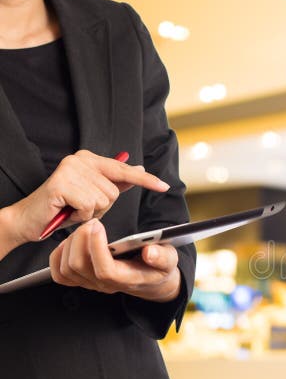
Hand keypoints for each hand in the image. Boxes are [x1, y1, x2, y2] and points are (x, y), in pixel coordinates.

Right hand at [7, 149, 168, 245]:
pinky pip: (89, 206)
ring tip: (73, 209)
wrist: (29, 220)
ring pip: (104, 200)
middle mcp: (80, 160)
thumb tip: (139, 170)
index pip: (124, 169)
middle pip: (115, 191)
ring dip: (90, 213)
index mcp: (88, 159)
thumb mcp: (93, 195)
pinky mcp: (62, 184)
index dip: (145, 180)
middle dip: (101, 206)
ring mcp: (70, 170)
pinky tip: (67, 212)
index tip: (164, 186)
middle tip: (80, 207)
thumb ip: (114, 183)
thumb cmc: (62, 209)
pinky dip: (80, 216)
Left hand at [49, 219, 180, 302]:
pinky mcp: (82, 280)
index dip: (97, 248)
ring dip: (70, 244)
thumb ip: (163, 256)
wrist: (150, 280)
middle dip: (80, 240)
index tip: (98, 225)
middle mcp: (106, 285)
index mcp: (128, 279)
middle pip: (80, 267)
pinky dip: (59, 255)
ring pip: (67, 268)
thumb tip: (150, 252)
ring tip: (85, 229)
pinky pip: (60, 274)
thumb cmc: (159, 266)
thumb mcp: (170, 259)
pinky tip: (71, 242)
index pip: (105, 270)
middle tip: (92, 222)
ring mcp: (92, 284)